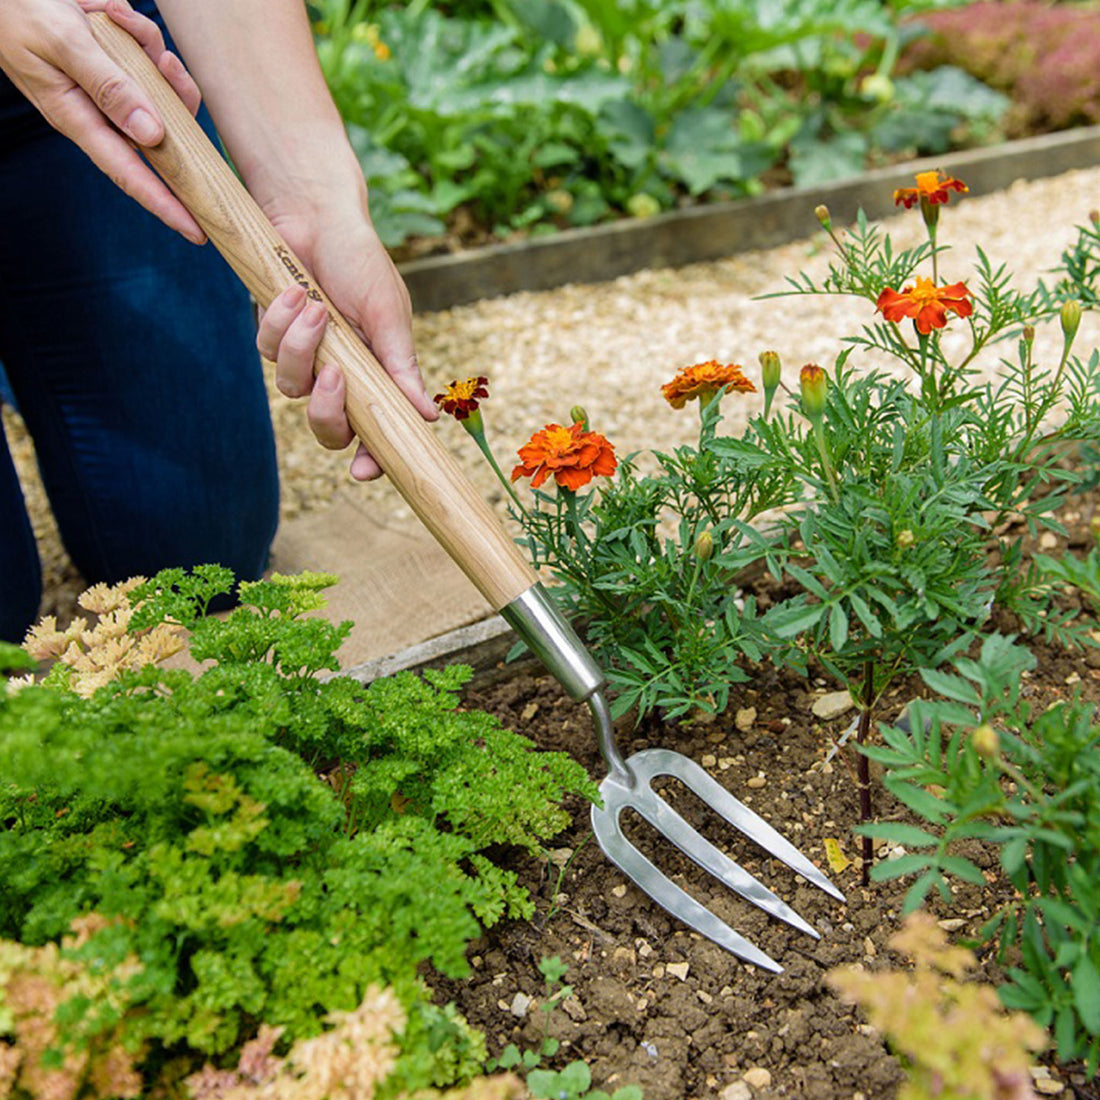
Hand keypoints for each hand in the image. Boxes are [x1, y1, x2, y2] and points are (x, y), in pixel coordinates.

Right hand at [0, 0, 205, 241]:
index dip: (166, 206)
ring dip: (148, 50)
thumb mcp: (64, 44)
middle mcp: (98, 112)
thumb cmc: (19, 10)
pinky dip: (136, 33)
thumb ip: (108, 88)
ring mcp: (107, 91)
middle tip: (166, 62)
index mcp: (78, 118)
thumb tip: (152, 137)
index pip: (131, 175)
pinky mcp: (112, 67)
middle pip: (162, 130)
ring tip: (116, 16)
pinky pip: (145, 58)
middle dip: (175, 98)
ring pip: (159, 89)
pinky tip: (110, 11)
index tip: (198, 232)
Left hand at [256, 208, 436, 480]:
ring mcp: (305, 359)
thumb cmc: (362, 264)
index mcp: (376, 377)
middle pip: (327, 428)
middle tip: (335, 376)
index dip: (369, 458)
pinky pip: (267, 350)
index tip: (363, 471)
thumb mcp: (389, 317)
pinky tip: (293, 291)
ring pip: (292, 389)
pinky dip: (280, 321)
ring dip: (301, 348)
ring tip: (313, 306)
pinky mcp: (272, 336)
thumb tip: (430, 417)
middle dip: (326, 410)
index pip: (374, 433)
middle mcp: (341, 376)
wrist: (316, 215)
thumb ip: (402, 368)